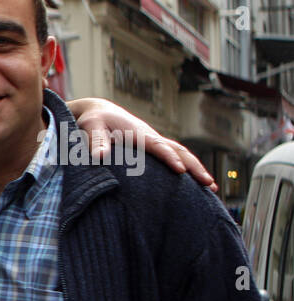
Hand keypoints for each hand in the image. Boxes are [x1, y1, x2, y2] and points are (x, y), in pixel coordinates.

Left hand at [69, 97, 215, 190]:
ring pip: (181, 154)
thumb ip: (95, 140)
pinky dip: (187, 168)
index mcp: (139, 133)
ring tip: (211, 188)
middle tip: (209, 184)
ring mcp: (154, 143)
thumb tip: (99, 157)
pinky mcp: (152, 150)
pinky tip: (194, 185)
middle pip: (179, 150)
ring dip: (196, 169)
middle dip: (194, 166)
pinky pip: (174, 157)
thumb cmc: (94, 121)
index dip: (169, 157)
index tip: (180, 171)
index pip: (158, 146)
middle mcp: (152, 137)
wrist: (100, 112)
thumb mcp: (90, 127)